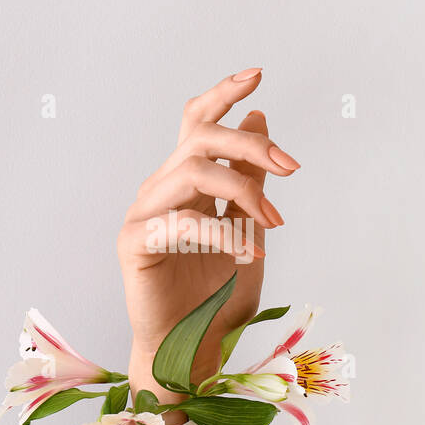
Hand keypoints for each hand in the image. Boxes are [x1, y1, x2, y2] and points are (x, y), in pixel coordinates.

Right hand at [117, 68, 300, 422]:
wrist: (192, 350)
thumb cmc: (217, 296)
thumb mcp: (249, 228)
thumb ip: (249, 179)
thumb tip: (260, 118)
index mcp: (185, 182)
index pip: (198, 123)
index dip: (223, 94)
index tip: (257, 74)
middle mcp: (161, 189)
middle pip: (200, 138)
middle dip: (250, 145)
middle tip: (290, 168)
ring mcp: (143, 213)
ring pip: (193, 171)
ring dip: (244, 191)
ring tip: (272, 222)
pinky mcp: (134, 242)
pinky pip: (183, 220)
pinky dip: (224, 233)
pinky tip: (249, 252)